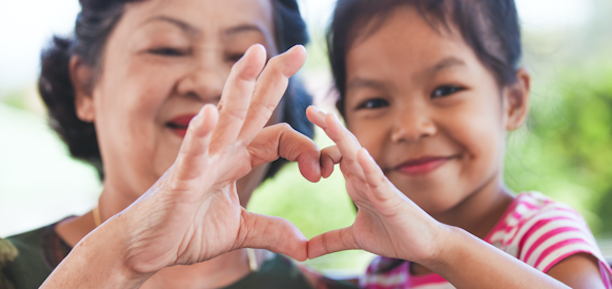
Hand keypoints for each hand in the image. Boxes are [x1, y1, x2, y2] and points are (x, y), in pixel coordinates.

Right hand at [112, 44, 318, 273]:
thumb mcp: (239, 231)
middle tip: (298, 50)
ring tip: (256, 53)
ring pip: (225, 117)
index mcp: (236, 159)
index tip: (322, 172)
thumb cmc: (186, 231)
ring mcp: (200, 161)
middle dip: (274, 78)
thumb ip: (271, 231)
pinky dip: (199, 134)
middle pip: (252, 107)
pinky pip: (191, 153)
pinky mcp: (180, 180)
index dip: (306, 150)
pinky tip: (208, 113)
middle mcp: (221, 151)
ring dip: (240, 84)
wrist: (147, 249)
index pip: (279, 137)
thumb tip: (304, 245)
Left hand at [306, 106, 447, 263]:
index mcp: (357, 183)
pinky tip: (360, 155)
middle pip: (345, 147)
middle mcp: (366, 179)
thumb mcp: (354, 239)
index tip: (299, 148)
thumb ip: (330, 241)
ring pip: (359, 156)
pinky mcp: (391, 199)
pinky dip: (369, 167)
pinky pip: (378, 180)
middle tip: (310, 107)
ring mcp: (379, 186)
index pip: (336, 157)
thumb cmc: (395, 235)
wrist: (425, 247)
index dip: (319, 151)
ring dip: (344, 137)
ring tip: (329, 119)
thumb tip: (305, 253)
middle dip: (329, 126)